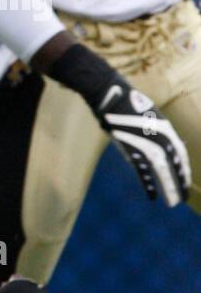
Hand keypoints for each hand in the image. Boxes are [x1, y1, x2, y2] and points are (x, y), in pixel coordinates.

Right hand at [46, 41, 189, 205]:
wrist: (107, 91)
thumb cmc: (122, 101)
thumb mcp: (142, 113)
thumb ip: (148, 129)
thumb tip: (150, 142)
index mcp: (164, 126)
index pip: (179, 152)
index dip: (183, 169)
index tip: (185, 182)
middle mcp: (159, 133)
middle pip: (174, 162)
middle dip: (180, 181)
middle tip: (183, 198)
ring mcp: (144, 138)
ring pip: (161, 167)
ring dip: (168, 186)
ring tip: (173, 201)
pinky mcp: (129, 143)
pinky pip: (141, 167)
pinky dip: (147, 181)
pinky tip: (152, 195)